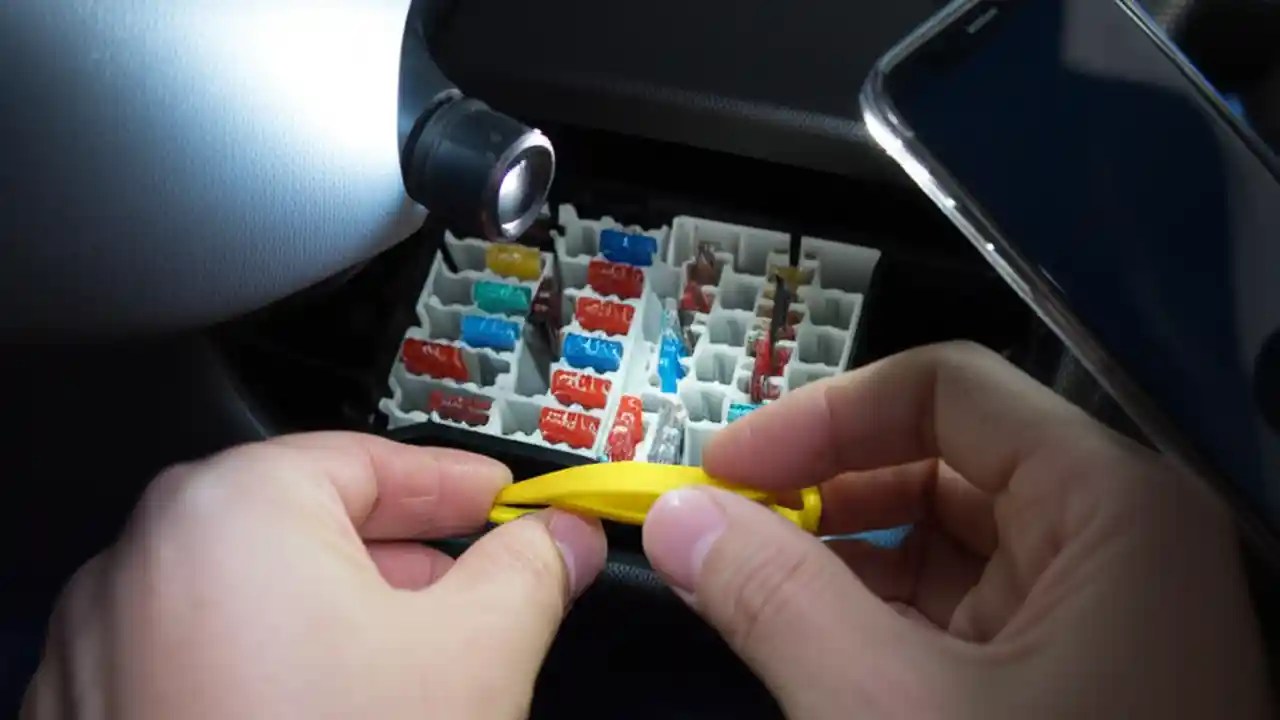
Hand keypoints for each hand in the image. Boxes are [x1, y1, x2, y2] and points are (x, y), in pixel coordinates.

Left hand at [23, 433, 605, 718]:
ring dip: (336, 619)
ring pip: (252, 597)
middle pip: (307, 526)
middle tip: (473, 594)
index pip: (370, 459)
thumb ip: (530, 572)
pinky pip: (198, 658)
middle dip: (403, 561)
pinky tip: (325, 717)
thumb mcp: (475, 654)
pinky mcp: (92, 717)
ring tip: (402, 677)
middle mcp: (141, 563)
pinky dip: (268, 669)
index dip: (456, 485)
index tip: (502, 504)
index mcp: (229, 510)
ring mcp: (103, 647)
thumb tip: (560, 541)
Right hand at [644, 342, 1269, 718]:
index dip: (822, 417)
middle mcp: (1121, 543)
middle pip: (946, 460)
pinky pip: (964, 612)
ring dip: (842, 559)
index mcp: (1111, 509)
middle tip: (724, 533)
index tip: (724, 470)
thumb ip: (772, 598)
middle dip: (824, 490)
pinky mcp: (1078, 678)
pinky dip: (880, 618)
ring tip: (754, 593)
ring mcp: (1105, 615)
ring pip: (951, 540)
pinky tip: (816, 646)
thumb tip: (678, 522)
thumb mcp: (885, 712)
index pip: (945, 392)